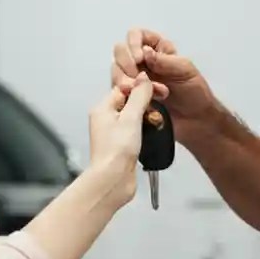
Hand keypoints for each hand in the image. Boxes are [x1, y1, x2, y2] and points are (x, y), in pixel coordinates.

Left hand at [87, 72, 153, 206]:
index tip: (156, 90)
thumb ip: (139, 95)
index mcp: (103, 109)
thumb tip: (143, 79)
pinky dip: (146, 130)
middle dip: (146, 105)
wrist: (113, 180)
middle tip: (156, 109)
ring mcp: (114, 133)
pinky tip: (151, 134)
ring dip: (147, 118)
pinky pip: (137, 130)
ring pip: (135, 116)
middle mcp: (106, 119)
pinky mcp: (122, 144)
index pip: (124, 88)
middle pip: (130, 101)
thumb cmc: (115, 152)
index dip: (141, 88)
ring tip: (154, 124)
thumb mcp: (131, 117)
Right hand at [112, 28, 222, 137]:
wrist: (196, 121)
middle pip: (120, 51)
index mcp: (158, 48)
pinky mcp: (130, 96)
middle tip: (141, 79)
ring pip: (116, 72)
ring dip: (129, 82)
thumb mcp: (185, 71)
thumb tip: (144, 52)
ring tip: (151, 94)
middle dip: (127, 65)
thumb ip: (164, 60)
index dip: (133, 44)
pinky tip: (144, 103)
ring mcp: (135, 79)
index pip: (136, 34)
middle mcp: (143, 61)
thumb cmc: (196, 92)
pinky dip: (128, 96)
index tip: (139, 59)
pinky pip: (118, 92)